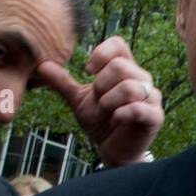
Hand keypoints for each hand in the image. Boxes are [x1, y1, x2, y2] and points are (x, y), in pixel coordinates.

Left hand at [37, 34, 163, 166]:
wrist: (113, 151)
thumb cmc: (100, 123)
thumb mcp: (78, 100)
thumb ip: (62, 82)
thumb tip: (40, 64)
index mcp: (126, 69)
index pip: (118, 44)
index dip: (100, 54)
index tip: (88, 72)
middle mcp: (142, 79)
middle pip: (120, 66)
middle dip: (101, 85)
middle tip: (99, 101)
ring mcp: (152, 98)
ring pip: (129, 87)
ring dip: (109, 102)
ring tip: (107, 113)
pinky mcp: (155, 117)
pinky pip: (138, 108)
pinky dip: (120, 115)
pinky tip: (115, 121)